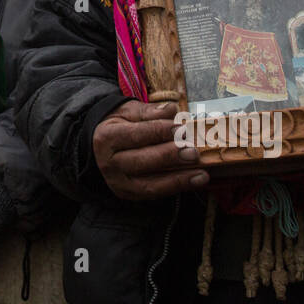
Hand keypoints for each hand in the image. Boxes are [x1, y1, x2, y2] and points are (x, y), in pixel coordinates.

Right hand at [93, 100, 209, 199]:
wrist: (101, 147)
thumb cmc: (120, 125)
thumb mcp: (128, 112)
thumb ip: (149, 111)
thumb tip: (171, 109)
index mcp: (106, 137)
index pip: (135, 135)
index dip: (159, 132)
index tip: (180, 128)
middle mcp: (109, 163)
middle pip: (142, 161)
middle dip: (170, 156)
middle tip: (193, 151)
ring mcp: (119, 182)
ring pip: (150, 183)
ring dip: (178, 179)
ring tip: (201, 172)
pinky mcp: (129, 194)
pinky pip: (155, 193)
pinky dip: (177, 187)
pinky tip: (196, 180)